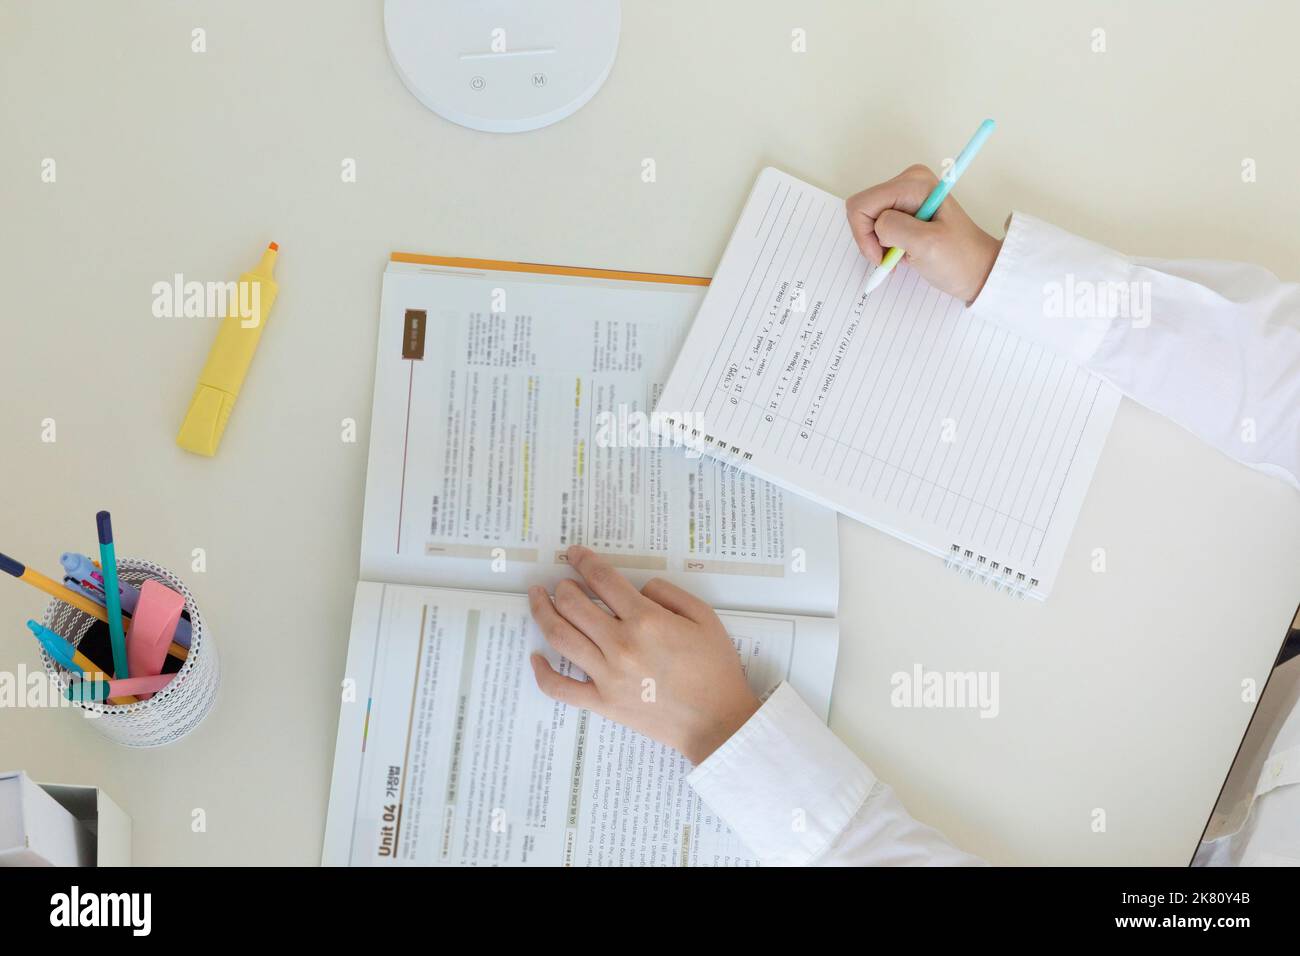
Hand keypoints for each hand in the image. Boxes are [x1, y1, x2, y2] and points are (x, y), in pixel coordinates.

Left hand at [528, 545, 760, 764]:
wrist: (717, 721)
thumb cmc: (715, 669)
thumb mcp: (704, 617)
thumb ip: (669, 593)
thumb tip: (637, 588)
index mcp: (646, 620)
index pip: (603, 579)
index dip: (583, 561)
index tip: (574, 555)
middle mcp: (621, 644)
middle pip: (573, 604)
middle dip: (563, 586)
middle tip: (562, 582)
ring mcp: (607, 676)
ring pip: (560, 637)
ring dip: (543, 612)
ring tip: (538, 599)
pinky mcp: (602, 703)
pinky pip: (560, 688)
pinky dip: (543, 672)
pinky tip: (536, 657)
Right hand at [846, 164, 1002, 303]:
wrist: (978, 270)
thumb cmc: (958, 259)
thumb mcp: (926, 245)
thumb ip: (894, 228)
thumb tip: (876, 225)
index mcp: (913, 182)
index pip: (862, 204)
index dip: (865, 234)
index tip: (883, 255)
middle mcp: (908, 182)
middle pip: (863, 210)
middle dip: (871, 238)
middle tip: (893, 256)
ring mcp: (906, 195)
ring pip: (868, 219)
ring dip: (879, 243)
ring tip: (902, 254)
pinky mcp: (905, 209)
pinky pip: (877, 225)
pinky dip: (884, 243)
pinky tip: (902, 251)